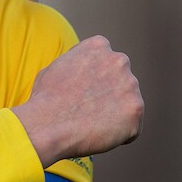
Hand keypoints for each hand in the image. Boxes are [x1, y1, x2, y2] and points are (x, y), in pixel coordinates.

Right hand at [11, 36, 143, 166]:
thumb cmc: (45, 99)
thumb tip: (81, 71)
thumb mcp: (57, 67)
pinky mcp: (136, 110)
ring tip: (91, 125)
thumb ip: (77, 65)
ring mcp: (130, 85)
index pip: (107, 62)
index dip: (96, 81)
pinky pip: (133, 127)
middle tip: (89, 112)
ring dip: (115, 115)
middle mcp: (119, 60)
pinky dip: (120, 135)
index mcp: (99, 46)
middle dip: (110, 96)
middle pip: (122, 82)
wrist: (47, 123)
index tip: (84, 94)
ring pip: (129, 104)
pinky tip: (99, 135)